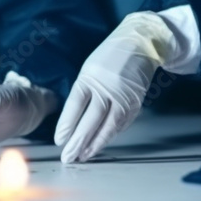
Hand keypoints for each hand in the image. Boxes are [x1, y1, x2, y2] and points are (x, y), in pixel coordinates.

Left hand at [55, 12, 177, 162]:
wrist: (140, 43)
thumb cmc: (109, 57)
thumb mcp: (90, 68)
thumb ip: (83, 91)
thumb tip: (73, 121)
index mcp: (91, 77)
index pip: (76, 105)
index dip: (67, 125)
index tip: (59, 140)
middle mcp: (107, 87)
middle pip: (91, 120)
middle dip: (78, 141)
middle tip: (67, 157)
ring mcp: (124, 96)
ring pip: (108, 126)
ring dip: (95, 144)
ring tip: (83, 157)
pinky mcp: (136, 103)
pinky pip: (120, 124)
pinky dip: (109, 136)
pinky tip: (99, 145)